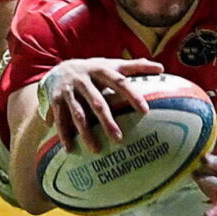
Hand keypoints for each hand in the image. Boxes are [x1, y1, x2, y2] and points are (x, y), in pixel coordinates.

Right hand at [39, 57, 161, 151]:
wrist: (58, 69)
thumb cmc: (94, 71)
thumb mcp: (112, 65)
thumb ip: (135, 66)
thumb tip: (161, 67)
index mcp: (100, 70)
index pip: (119, 82)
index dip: (132, 95)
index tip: (145, 111)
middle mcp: (83, 79)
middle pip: (97, 102)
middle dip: (107, 121)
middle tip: (118, 139)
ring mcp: (69, 90)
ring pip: (78, 114)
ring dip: (86, 133)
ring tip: (96, 150)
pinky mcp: (56, 100)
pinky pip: (60, 120)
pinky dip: (64, 135)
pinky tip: (70, 150)